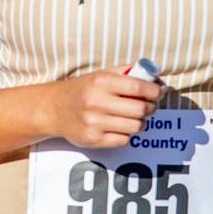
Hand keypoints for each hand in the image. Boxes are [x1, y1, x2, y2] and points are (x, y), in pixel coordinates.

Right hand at [43, 68, 162, 148]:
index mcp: (101, 82)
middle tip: (148, 107)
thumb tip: (158, 82)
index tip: (158, 93)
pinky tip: (120, 127)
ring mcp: (94, 123)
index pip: (138, 87)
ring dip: (140, 123)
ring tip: (134, 117)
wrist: (54, 108)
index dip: (154, 91)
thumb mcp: (102, 75)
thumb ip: (129, 74)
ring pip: (135, 127)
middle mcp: (97, 102)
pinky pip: (124, 140)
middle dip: (150, 108)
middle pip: (140, 109)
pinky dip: (127, 134)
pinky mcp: (93, 140)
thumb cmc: (84, 89)